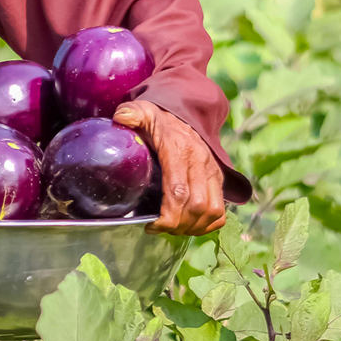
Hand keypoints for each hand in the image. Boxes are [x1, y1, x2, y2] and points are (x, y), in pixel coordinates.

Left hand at [112, 100, 225, 236]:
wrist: (183, 114)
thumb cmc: (158, 119)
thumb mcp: (143, 111)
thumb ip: (131, 113)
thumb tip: (119, 118)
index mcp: (179, 149)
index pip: (178, 191)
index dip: (168, 215)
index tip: (151, 225)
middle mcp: (200, 162)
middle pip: (196, 206)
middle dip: (178, 224)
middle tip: (159, 228)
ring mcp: (212, 172)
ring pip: (213, 211)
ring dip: (193, 227)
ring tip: (172, 229)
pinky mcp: (218, 179)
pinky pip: (221, 211)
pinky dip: (208, 225)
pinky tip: (189, 226)